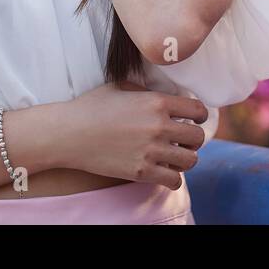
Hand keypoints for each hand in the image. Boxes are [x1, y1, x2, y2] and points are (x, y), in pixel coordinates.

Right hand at [58, 81, 208, 189]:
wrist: (69, 133)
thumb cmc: (93, 106)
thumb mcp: (123, 88)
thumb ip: (148, 92)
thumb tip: (168, 97)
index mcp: (157, 102)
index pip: (198, 110)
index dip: (199, 116)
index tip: (194, 121)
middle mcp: (159, 126)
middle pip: (198, 137)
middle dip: (193, 140)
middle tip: (183, 141)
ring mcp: (151, 150)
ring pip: (190, 161)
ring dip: (185, 159)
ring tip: (174, 157)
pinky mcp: (141, 171)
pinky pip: (174, 180)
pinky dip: (173, 178)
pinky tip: (164, 172)